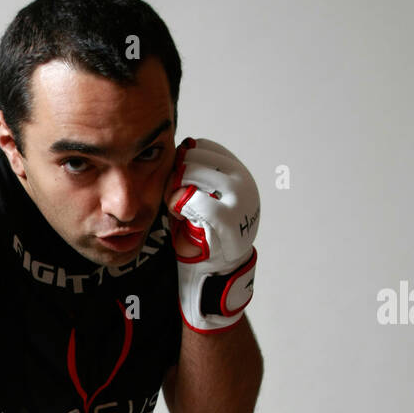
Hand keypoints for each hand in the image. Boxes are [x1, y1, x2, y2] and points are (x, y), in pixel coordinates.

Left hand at [164, 137, 259, 332]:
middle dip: (177, 173)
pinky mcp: (230, 221)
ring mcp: (239, 200)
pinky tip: (176, 212)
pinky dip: (181, 204)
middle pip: (198, 159)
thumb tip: (182, 145)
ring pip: (196, 175)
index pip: (204, 148)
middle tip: (170, 193)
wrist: (213, 267)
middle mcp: (243, 182)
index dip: (184, 159)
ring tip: (173, 204)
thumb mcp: (196, 193)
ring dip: (176, 187)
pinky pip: (196, 201)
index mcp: (236, 172)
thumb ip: (190, 171)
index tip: (175, 178)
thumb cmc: (200, 229)